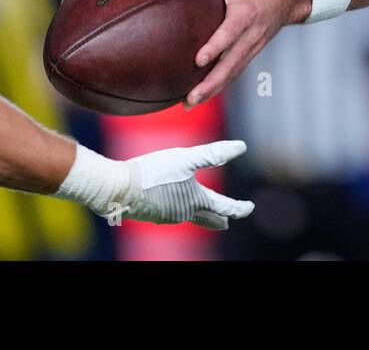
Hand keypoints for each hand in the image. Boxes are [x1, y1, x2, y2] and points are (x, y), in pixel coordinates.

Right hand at [58, 140, 253, 229]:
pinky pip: (170, 212)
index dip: (240, 207)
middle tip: (227, 221)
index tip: (250, 206)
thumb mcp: (187, 158)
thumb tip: (241, 147)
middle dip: (219, 219)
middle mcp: (184, 213)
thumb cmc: (155, 172)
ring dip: (198, 213)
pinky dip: (178, 208)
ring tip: (199, 207)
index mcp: (197, 201)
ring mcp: (166, 216)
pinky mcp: (151, 213)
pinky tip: (170, 201)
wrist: (119, 188)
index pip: (226, 207)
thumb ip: (214, 154)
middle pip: (208, 219)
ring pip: (188, 216)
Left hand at [159, 0, 302, 107]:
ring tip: (188, 103)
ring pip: (232, 74)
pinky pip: (233, 73)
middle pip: (231, 65)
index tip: (198, 60)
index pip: (230, 33)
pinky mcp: (250, 54)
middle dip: (210, 83)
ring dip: (212, 90)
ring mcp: (251, 48)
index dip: (216, 47)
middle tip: (189, 97)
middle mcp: (250, 35)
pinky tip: (199, 95)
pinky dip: (218, 85)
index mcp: (244, 13)